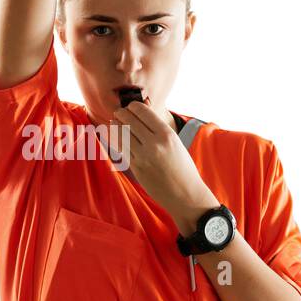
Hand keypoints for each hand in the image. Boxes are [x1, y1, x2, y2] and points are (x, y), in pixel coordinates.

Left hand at [110, 98, 214, 221]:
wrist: (185, 194)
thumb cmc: (183, 167)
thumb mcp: (175, 142)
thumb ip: (158, 128)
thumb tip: (142, 110)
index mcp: (167, 134)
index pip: (142, 112)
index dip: (133, 106)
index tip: (130, 106)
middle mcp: (154, 144)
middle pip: (129, 120)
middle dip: (121, 114)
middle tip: (119, 112)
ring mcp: (143, 156)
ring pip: (121, 133)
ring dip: (116, 125)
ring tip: (115, 121)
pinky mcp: (136, 167)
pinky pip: (121, 148)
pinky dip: (116, 139)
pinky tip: (115, 135)